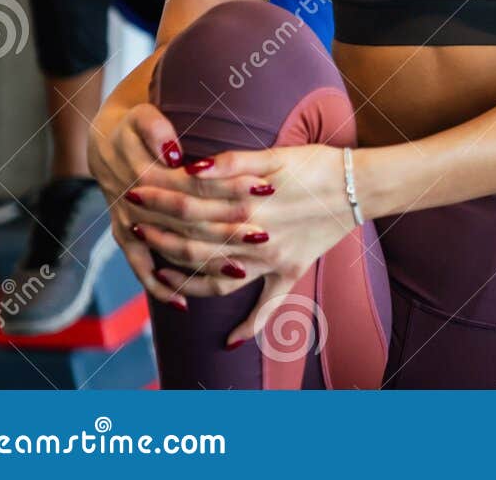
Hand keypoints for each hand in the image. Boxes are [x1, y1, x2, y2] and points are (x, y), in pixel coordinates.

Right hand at [88, 103, 251, 312]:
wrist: (105, 142)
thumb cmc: (134, 127)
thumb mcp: (142, 118)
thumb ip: (156, 132)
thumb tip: (175, 154)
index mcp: (145, 175)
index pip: (195, 185)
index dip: (229, 186)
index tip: (263, 188)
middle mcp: (137, 206)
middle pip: (189, 222)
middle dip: (227, 229)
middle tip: (263, 234)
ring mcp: (131, 225)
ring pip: (172, 249)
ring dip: (204, 262)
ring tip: (240, 271)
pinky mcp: (127, 238)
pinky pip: (141, 268)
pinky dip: (159, 288)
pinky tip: (183, 305)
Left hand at [151, 146, 357, 347]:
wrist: (362, 186)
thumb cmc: (319, 164)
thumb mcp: (276, 154)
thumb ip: (232, 163)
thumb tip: (189, 167)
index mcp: (251, 205)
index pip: (191, 205)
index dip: (159, 199)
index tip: (133, 193)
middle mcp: (258, 238)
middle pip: (196, 242)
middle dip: (160, 234)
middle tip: (133, 225)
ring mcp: (274, 260)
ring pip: (219, 277)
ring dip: (185, 276)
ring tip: (159, 269)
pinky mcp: (292, 270)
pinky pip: (270, 304)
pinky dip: (251, 326)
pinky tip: (231, 342)